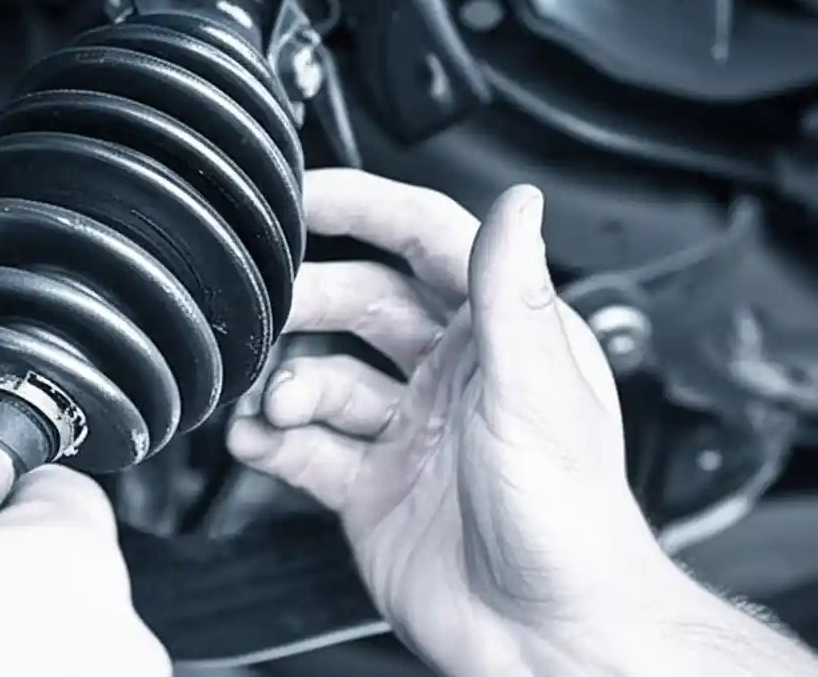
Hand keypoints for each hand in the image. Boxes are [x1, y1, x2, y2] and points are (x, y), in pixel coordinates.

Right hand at [228, 170, 673, 673]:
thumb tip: (519, 200)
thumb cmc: (569, 520)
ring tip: (274, 398)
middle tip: (266, 306)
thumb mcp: (535, 391)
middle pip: (357, 303)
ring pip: (322, 375)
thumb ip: (514, 294)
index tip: (304, 194)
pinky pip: (304, 446)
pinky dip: (272, 439)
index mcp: (498, 336)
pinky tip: (257, 440)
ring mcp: (404, 430)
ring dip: (286, 380)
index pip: (425, 241)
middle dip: (306, 299)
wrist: (545, 636)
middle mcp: (446, 374)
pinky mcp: (369, 486)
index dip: (365, 207)